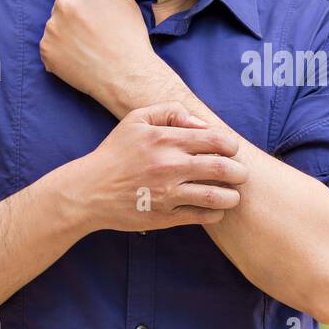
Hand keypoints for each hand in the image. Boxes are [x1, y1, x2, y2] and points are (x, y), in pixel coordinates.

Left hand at [39, 0, 161, 107]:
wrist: (126, 74)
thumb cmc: (131, 39)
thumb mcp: (127, 3)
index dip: (87, 7)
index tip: (94, 20)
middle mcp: (64, 3)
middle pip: (64, 9)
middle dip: (74, 20)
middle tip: (90, 37)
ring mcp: (52, 27)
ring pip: (56, 29)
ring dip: (67, 37)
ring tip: (87, 52)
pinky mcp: (46, 49)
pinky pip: (50, 49)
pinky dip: (61, 55)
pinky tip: (79, 62)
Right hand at [77, 101, 248, 230]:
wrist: (89, 191)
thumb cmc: (116, 153)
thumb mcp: (136, 119)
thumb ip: (171, 111)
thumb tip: (201, 125)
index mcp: (165, 140)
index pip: (216, 141)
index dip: (231, 146)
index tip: (231, 151)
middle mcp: (169, 166)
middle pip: (222, 169)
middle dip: (239, 172)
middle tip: (240, 174)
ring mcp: (168, 194)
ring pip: (216, 196)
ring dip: (232, 196)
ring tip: (233, 194)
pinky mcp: (165, 217)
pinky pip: (202, 217)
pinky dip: (216, 213)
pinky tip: (216, 208)